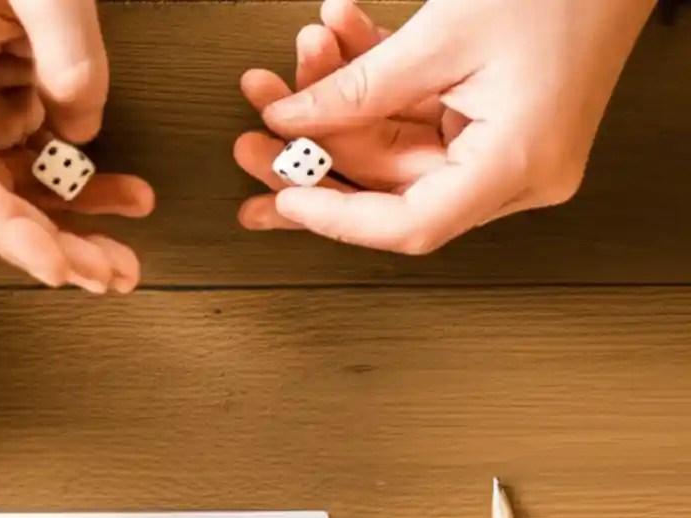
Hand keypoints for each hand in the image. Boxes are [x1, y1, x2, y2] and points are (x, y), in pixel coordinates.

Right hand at [0, 0, 153, 292]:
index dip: (11, 235)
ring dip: (73, 211)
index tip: (59, 270)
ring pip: (10, 183)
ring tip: (130, 229)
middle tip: (114, 272)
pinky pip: (24, 151)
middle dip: (55, 239)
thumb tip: (82, 128)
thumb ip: (69, 54)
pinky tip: (116, 187)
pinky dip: (71, 169)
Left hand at [236, 0, 656, 253]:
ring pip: (390, 146)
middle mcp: (514, 173)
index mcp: (518, 167)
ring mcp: (501, 150)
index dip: (335, 217)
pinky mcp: (487, 123)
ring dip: (336, 104)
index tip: (282, 196)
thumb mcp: (441, 37)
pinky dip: (373, 84)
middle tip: (254, 140)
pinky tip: (337, 44)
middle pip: (388, 187)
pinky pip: (411, 117)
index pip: (410, 225)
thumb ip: (357, 86)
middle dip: (315, 153)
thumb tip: (289, 122)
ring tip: (294, 63)